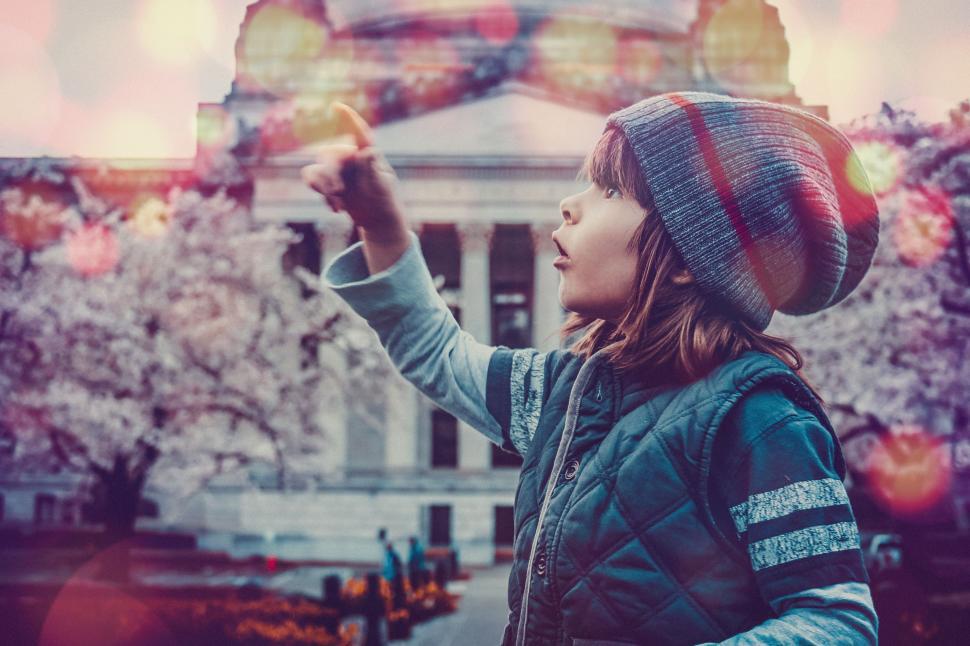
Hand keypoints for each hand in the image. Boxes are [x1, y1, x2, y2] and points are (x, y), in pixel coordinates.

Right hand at [301, 102, 407, 235]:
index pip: (360, 133)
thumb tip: (369, 150)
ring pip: (318, 168)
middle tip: (338, 191)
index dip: (348, 118)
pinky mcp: (329, 181)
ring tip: (338, 205)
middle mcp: (351, 158)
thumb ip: (372, 170)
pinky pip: (312, 177)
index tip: (337, 106)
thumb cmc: (385, 201)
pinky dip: (321, 193)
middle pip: (330, 154)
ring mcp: (339, 169)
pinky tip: (337, 208)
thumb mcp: (382, 187)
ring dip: (323, 185)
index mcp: (368, 154)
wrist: (378, 220)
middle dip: (330, 173)